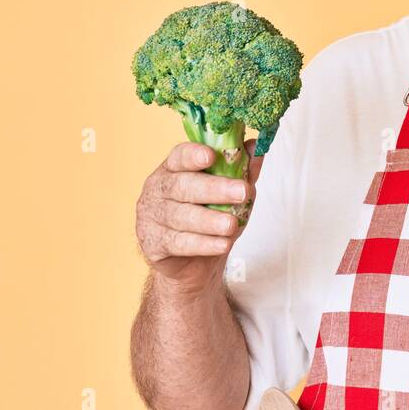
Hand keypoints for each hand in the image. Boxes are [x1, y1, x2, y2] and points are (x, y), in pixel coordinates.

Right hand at [135, 140, 260, 293]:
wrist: (189, 261)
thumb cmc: (207, 216)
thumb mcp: (227, 192)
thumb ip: (240, 170)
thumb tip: (256, 147)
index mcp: (173, 168)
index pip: (180, 156)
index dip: (193, 155)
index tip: (211, 155)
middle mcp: (158, 189)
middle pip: (183, 186)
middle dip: (215, 189)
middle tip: (242, 192)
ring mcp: (152, 216)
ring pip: (181, 216)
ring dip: (210, 220)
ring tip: (232, 224)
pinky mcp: (153, 244)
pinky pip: (179, 243)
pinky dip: (203, 244)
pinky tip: (222, 244)